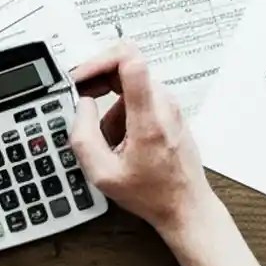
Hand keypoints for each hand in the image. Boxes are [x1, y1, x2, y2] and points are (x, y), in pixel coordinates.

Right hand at [69, 43, 217, 239]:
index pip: (131, 61)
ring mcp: (168, 104)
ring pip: (128, 82)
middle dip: (96, 79)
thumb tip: (81, 104)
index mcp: (148, 119)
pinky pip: (137, 95)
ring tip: (105, 137)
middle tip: (79, 96)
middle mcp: (163, 104)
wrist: (185, 205)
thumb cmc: (152, 194)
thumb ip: (84, 136)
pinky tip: (118, 139)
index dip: (99, 60)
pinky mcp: (168, 109)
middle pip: (125, 64)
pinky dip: (120, 110)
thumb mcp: (103, 174)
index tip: (81, 77)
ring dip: (108, 102)